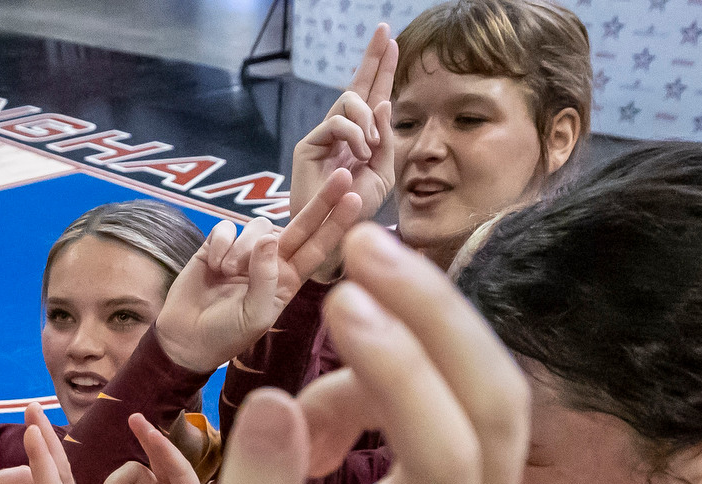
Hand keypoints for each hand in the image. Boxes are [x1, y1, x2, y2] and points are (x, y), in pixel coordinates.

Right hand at [153, 169, 361, 373]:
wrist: (188, 338)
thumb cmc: (228, 334)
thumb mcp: (256, 314)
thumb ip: (265, 278)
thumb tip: (268, 238)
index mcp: (289, 280)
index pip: (318, 248)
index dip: (336, 224)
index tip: (356, 199)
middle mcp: (272, 260)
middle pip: (301, 224)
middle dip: (321, 201)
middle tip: (343, 175)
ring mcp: (246, 250)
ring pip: (258, 226)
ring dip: (243, 248)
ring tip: (228, 274)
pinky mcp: (219, 243)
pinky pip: (226, 228)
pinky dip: (220, 245)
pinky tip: (213, 266)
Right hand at [212, 224, 526, 483]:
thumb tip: (269, 400)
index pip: (443, 462)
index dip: (400, 376)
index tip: (338, 304)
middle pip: (496, 400)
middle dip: (434, 311)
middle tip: (363, 245)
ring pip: (491, 378)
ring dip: (425, 315)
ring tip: (330, 316)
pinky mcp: (491, 461)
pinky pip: (460, 379)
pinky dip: (394, 362)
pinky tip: (329, 409)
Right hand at [290, 24, 395, 258]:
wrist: (335, 234)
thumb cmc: (357, 206)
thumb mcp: (384, 173)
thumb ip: (387, 139)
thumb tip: (382, 102)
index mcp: (363, 136)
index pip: (373, 96)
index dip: (382, 69)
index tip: (392, 41)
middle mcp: (342, 131)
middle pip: (356, 85)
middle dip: (372, 58)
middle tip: (384, 31)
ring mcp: (324, 136)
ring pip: (348, 102)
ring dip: (366, 120)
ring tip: (370, 149)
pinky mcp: (309, 144)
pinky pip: (337, 123)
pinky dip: (354, 135)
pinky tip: (359, 154)